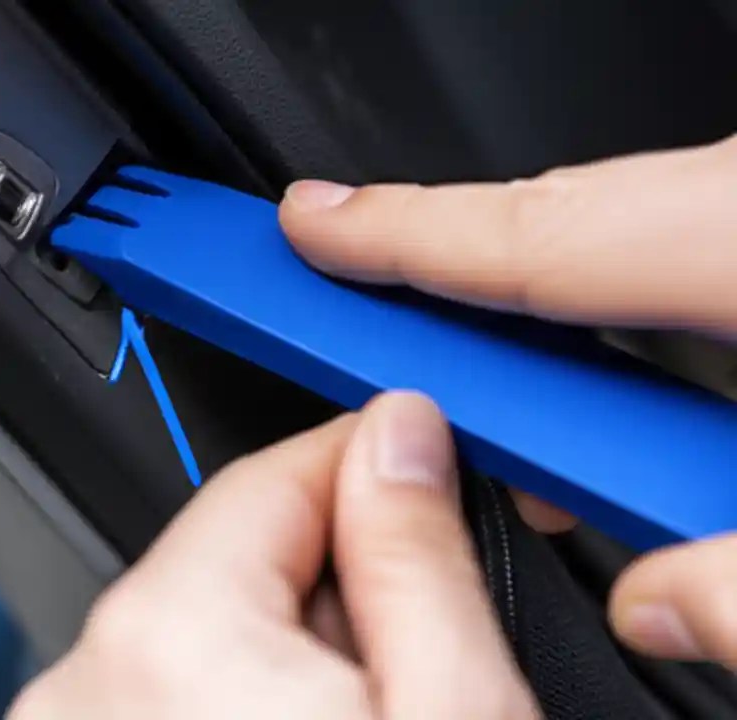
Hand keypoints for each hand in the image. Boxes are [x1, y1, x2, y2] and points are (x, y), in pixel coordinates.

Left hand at [8, 393, 538, 718]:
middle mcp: (83, 682)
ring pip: (200, 632)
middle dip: (329, 578)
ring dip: (282, 654)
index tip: (427, 470)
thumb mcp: (452, 714)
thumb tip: (399, 434)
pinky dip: (228, 704)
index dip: (367, 464)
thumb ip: (416, 558)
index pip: (270, 472)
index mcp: (170, 636)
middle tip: (419, 648)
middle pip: (231, 554)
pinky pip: (161, 696)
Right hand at [276, 135, 736, 668]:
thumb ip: (736, 586)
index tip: (307, 225)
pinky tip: (631, 399)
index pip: (528, 231)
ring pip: (622, 228)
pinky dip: (629, 300)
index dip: (394, 233)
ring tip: (509, 423)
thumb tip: (659, 610)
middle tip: (352, 311)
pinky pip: (682, 238)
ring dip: (546, 314)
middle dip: (443, 269)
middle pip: (557, 217)